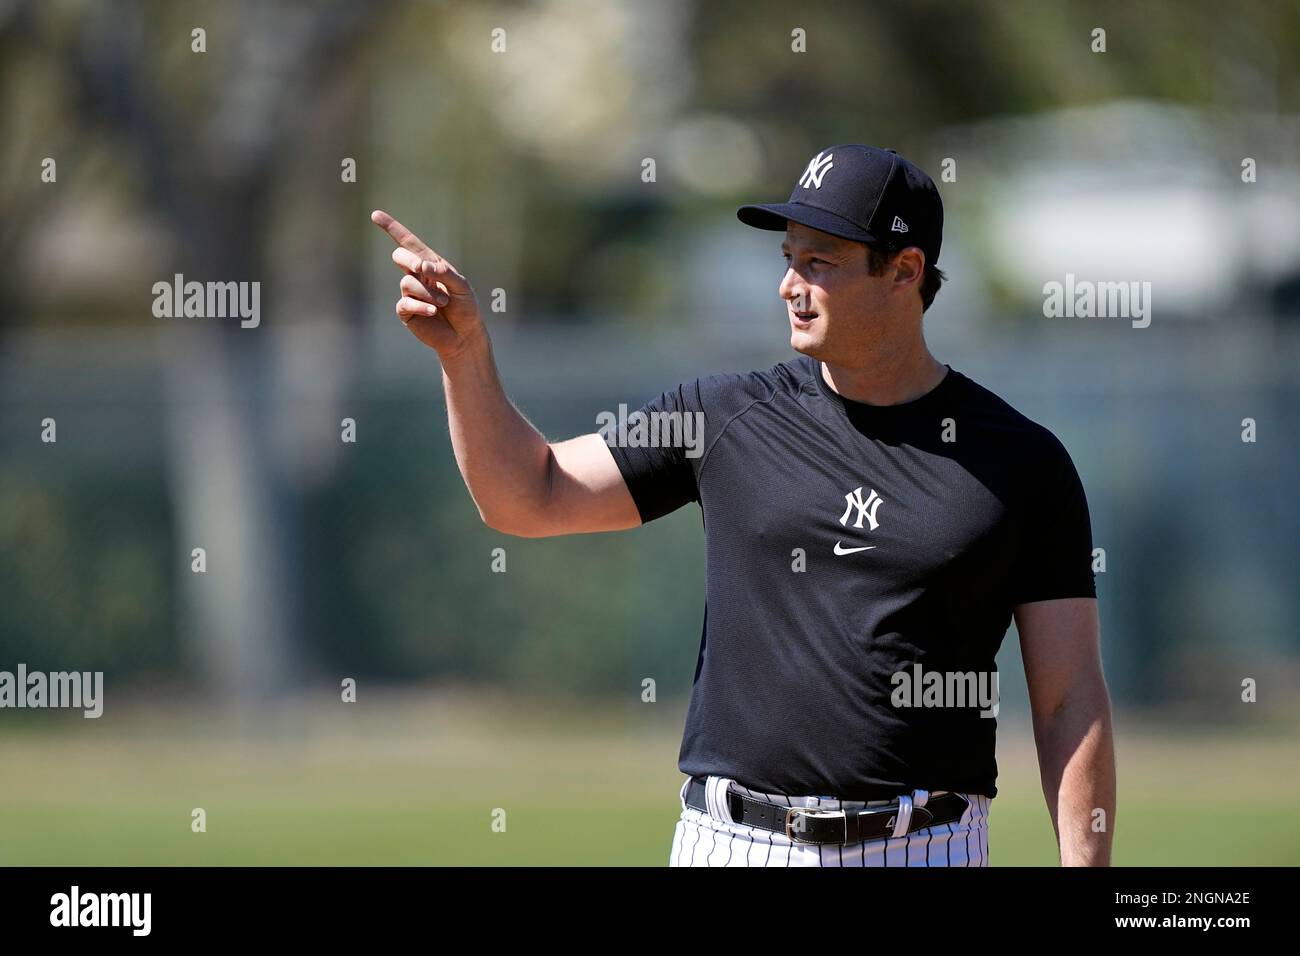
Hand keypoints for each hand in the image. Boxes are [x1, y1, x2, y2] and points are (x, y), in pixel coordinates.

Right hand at [371, 210, 483, 358]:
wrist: (464, 335)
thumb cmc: (465, 308)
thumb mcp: (462, 286)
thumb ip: (444, 273)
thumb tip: (422, 265)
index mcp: (430, 264)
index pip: (408, 243)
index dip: (392, 228)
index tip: (375, 214)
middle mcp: (417, 276)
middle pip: (400, 256)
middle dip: (410, 260)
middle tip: (424, 270)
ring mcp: (410, 293)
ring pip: (407, 282)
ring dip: (428, 292)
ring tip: (443, 302)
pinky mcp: (407, 311)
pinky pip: (405, 303)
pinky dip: (421, 305)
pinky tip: (432, 311)